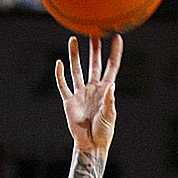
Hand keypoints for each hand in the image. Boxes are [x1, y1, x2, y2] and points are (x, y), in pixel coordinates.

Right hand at [55, 35, 122, 153]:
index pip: (111, 68)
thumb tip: (111, 85)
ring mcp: (80, 94)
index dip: (114, 54)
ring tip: (73, 40)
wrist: (90, 144)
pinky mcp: (69, 102)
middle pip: (94, 64)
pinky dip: (60, 75)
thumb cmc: (104, 132)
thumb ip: (109, 101)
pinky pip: (63, 85)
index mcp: (105, 90)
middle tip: (93, 33)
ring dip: (75, 56)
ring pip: (77, 70)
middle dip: (94, 49)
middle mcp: (93, 89)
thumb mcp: (109, 116)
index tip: (117, 38)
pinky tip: (59, 63)